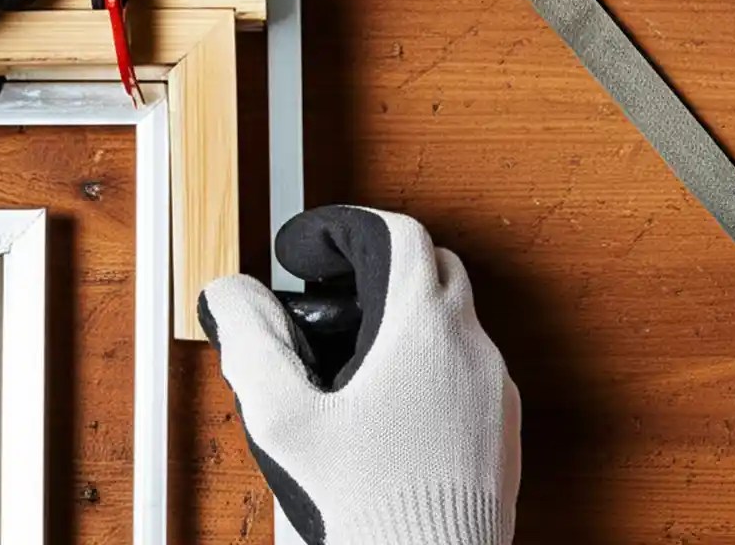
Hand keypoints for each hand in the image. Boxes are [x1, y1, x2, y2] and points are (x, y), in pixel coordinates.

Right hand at [199, 206, 520, 544]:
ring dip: (406, 316)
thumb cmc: (367, 504)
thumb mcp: (284, 418)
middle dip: (380, 267)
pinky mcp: (503, 428)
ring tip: (352, 358)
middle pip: (435, 266)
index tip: (309, 254)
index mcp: (425, 331)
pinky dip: (430, 362)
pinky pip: (469, 368)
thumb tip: (231, 294)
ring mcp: (496, 390)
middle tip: (331, 297)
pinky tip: (386, 406)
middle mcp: (472, 351)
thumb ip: (250, 342)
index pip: (399, 234)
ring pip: (456, 319)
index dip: (345, 230)